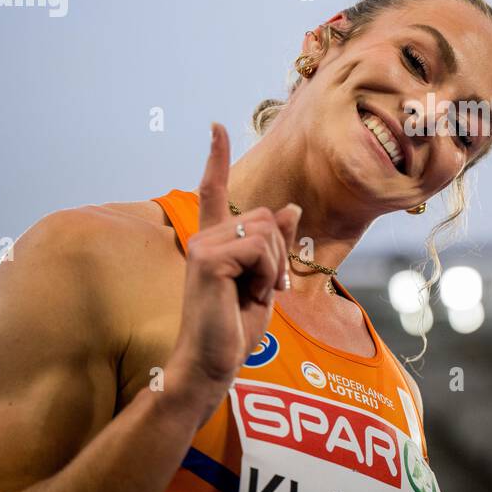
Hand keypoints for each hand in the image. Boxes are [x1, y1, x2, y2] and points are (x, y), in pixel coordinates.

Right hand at [166, 122, 300, 424]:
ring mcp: (202, 247)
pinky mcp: (206, 259)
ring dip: (274, 267)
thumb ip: (273, 244)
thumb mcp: (265, 281)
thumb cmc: (234, 330)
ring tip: (254, 295)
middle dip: (279, 253)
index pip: (212, 191)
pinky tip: (251, 296)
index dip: (216, 157)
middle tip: (266, 289)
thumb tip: (290, 206)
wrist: (212, 365)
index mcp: (213, 243)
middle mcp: (203, 239)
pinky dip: (267, 274)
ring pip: (265, 232)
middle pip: (264, 217)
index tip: (216, 126)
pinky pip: (259, 248)